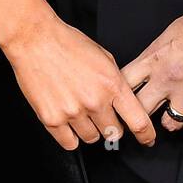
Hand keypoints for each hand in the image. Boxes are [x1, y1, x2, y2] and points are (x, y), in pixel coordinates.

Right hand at [2, 9, 156, 151]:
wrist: (36, 39)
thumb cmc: (68, 43)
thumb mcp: (104, 57)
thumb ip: (116, 82)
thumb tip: (124, 102)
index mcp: (112, 84)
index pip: (138, 121)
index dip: (145, 135)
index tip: (147, 139)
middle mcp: (95, 101)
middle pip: (114, 133)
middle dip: (111, 126)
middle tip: (101, 113)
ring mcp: (73, 112)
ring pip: (92, 139)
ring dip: (90, 129)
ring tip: (79, 109)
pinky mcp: (52, 119)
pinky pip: (69, 143)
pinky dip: (70, 136)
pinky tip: (68, 120)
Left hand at [120, 3, 182, 139]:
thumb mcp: (171, 33)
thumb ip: (155, 55)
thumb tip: (144, 70)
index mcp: (156, 57)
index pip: (125, 83)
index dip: (121, 94)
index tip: (123, 101)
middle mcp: (169, 77)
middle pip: (141, 109)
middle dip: (143, 114)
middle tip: (148, 116)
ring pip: (169, 124)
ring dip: (173, 120)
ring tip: (179, 112)